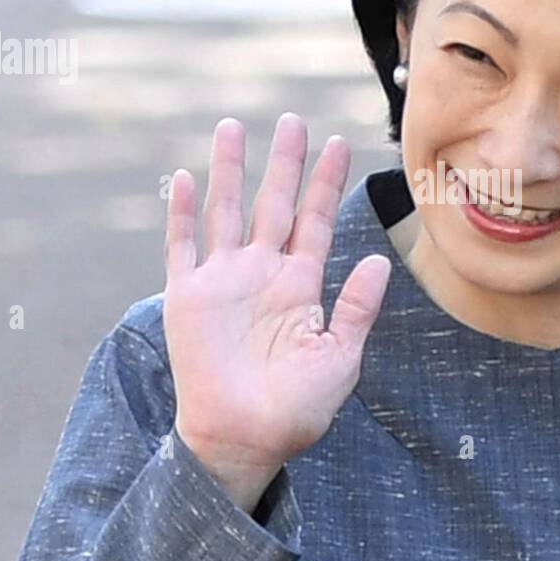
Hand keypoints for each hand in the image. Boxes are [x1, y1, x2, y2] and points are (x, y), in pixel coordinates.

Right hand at [163, 114, 390, 502]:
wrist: (244, 441)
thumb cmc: (296, 409)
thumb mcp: (340, 357)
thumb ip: (356, 307)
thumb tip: (378, 260)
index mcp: (300, 286)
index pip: (316, 221)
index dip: (327, 183)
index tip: (340, 143)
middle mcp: (261, 274)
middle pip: (274, 204)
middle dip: (284, 163)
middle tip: (293, 120)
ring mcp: (223, 282)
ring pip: (226, 212)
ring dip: (230, 171)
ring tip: (233, 127)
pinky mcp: (187, 297)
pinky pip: (181, 247)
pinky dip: (181, 213)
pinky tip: (184, 177)